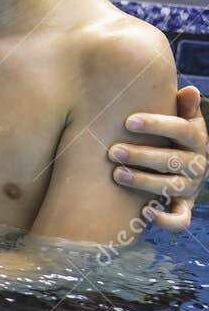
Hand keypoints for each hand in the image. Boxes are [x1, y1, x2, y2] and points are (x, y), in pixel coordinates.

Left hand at [111, 85, 206, 230]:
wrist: (175, 166)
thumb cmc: (167, 136)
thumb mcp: (179, 119)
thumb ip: (182, 107)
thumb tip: (188, 91)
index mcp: (197, 139)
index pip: (183, 130)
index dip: (157, 125)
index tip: (128, 121)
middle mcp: (198, 165)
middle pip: (174, 160)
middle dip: (142, 155)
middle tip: (112, 151)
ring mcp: (190, 187)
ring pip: (171, 186)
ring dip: (144, 181)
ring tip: (116, 174)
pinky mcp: (182, 207)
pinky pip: (180, 219)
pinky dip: (166, 220)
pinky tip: (144, 211)